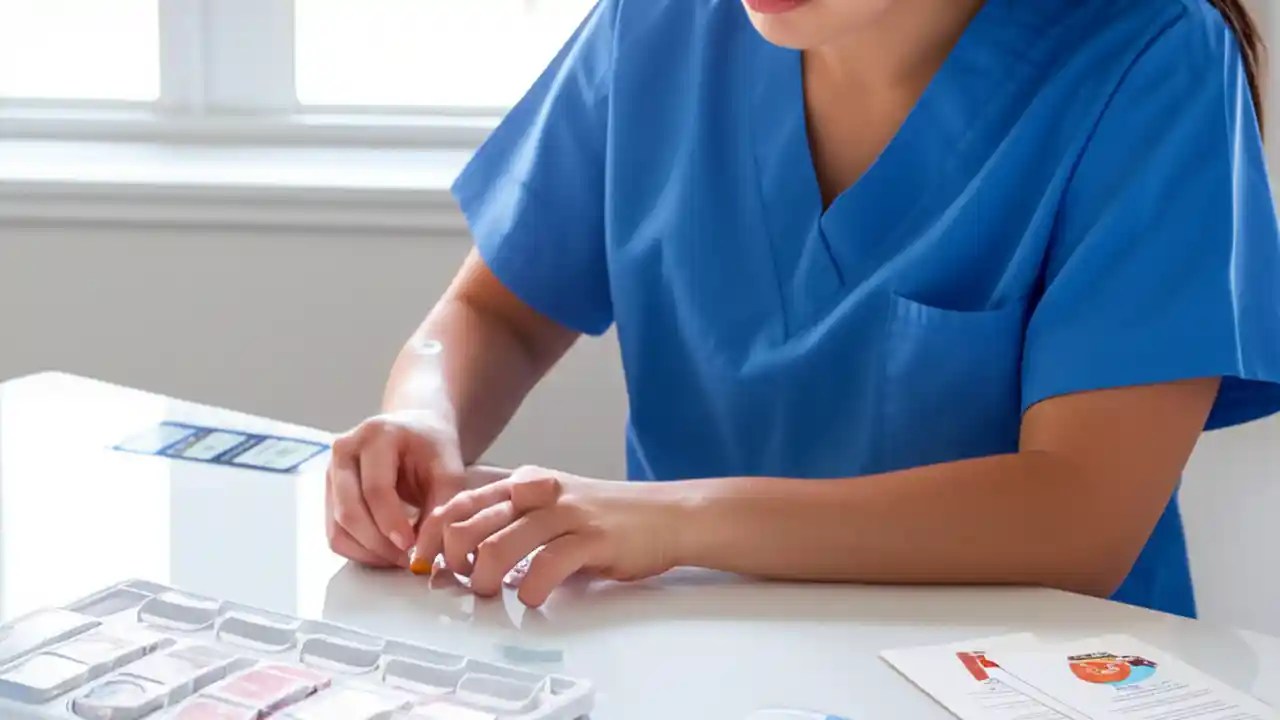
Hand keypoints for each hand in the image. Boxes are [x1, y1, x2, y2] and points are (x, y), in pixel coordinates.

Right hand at [325, 410, 464, 568]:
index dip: (392, 523)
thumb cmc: (432, 449)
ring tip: (400, 558)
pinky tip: (386, 553)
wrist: (416, 433)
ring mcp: (331, 473)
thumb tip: (427, 552)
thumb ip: (442, 507)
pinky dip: (360, 551)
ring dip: (369, 552)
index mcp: (376, 436)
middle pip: (349, 511)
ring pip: (338, 528)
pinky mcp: (329, 494)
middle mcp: (344, 451)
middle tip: (408, 560)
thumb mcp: (449, 470)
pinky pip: (336, 534)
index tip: (411, 547)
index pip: (376, 488)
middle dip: (379, 544)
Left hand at [417, 466, 682, 606]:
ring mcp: (567, 514)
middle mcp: (541, 493)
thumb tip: (467, 551)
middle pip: (471, 523)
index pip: (462, 501)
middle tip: (461, 581)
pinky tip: (532, 598)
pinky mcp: (592, 539)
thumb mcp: (555, 505)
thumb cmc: (608, 516)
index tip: (424, 561)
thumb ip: (516, 520)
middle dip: (453, 559)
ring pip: (501, 545)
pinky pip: (547, 566)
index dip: (433, 533)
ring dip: (486, 580)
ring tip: (492, 593)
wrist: (668, 515)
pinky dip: (530, 590)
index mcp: (527, 483)